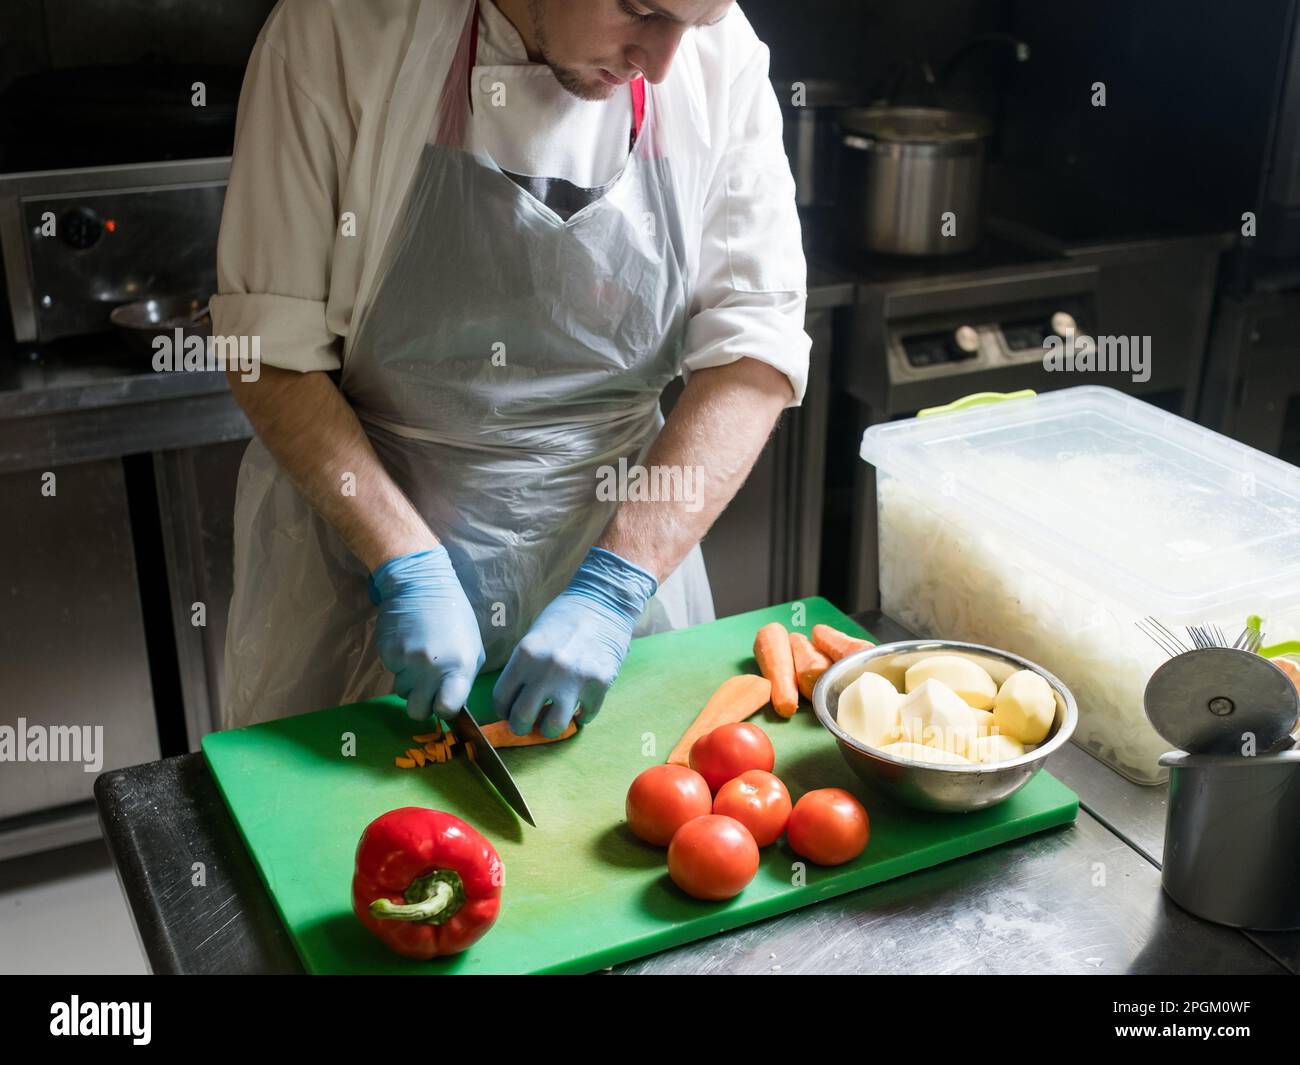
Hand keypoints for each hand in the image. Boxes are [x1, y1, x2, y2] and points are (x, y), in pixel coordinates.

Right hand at [369, 546, 485, 720]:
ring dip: (410, 682)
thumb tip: (454, 702)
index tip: (444, 701)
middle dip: (422, 703)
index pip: (448, 708)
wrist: (422, 584)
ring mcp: (408, 661)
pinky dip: (398, 664)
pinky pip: (392, 673)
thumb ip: (464, 677)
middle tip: (427, 685)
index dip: (444, 710)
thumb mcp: (472, 646)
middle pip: (418, 712)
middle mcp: (433, 668)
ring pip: (403, 693)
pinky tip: (408, 643)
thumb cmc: (454, 616)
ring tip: (418, 656)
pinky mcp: (388, 653)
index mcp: (460, 666)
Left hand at [492, 547, 657, 736]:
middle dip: (521, 727)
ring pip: (553, 727)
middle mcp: (547, 670)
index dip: (503, 711)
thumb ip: (523, 669)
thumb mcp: (533, 638)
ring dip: (550, 728)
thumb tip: (514, 702)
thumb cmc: (564, 617)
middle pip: (522, 719)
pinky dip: (581, 715)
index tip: (510, 711)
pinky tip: (580, 705)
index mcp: (525, 655)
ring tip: (553, 720)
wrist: (604, 602)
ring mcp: (575, 679)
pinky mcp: (600, 683)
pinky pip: (585, 716)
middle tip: (528, 724)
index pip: (501, 699)